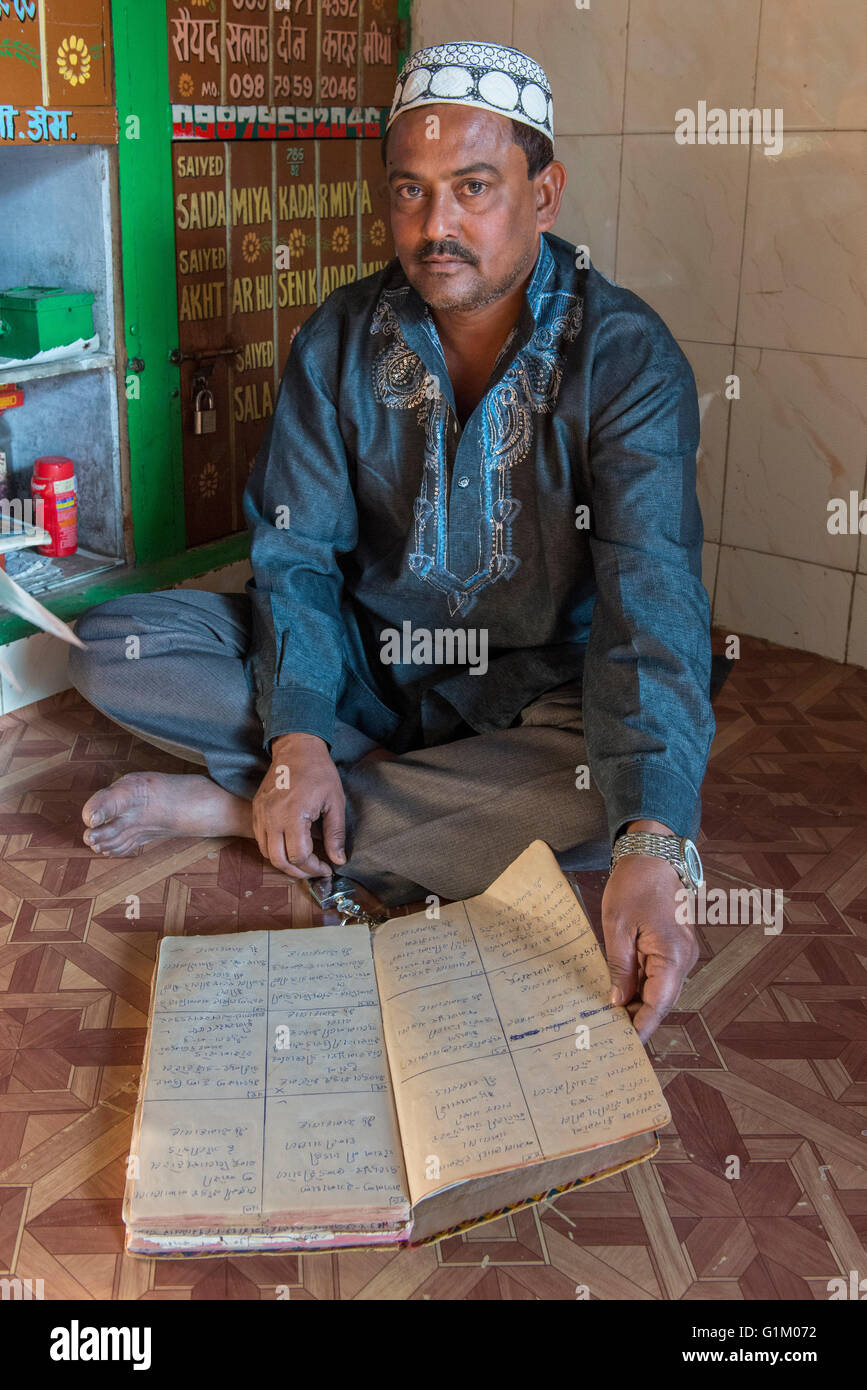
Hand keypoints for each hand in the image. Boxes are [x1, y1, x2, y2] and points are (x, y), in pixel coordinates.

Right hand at [252, 732, 345, 878]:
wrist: (296, 748)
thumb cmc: (319, 772)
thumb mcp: (335, 802)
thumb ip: (335, 834)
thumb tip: (338, 860)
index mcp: (293, 815)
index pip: (299, 856)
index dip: (314, 868)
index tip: (327, 868)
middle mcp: (272, 817)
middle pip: (279, 860)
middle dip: (298, 872)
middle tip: (314, 870)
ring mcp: (261, 814)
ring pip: (267, 853)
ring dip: (284, 863)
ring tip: (303, 861)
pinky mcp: (256, 809)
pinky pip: (260, 839)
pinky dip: (273, 849)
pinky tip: (289, 847)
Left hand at [602, 821, 698, 1042]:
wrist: (653, 855)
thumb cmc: (634, 885)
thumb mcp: (617, 926)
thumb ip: (620, 967)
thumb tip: (618, 1001)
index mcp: (673, 955)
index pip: (659, 1004)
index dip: (642, 1026)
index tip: (626, 1045)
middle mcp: (685, 958)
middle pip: (662, 1000)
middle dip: (638, 1018)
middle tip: (610, 1036)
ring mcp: (683, 953)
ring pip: (660, 989)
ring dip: (639, 1003)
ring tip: (611, 1018)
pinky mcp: (675, 947)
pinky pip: (660, 975)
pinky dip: (642, 986)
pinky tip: (621, 992)